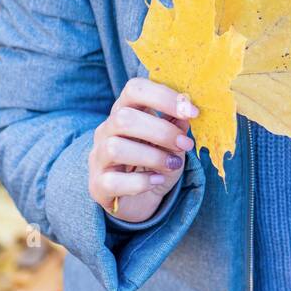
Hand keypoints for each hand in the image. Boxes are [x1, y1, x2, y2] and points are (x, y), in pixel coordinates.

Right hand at [89, 77, 199, 223]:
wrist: (140, 201)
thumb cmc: (155, 165)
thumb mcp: (172, 144)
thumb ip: (177, 127)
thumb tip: (187, 116)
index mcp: (125, 111)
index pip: (134, 89)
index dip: (164, 96)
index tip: (192, 112)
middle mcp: (106, 130)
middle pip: (123, 118)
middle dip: (161, 131)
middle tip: (185, 144)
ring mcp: (98, 158)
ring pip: (115, 148)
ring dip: (152, 157)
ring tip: (173, 164)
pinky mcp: (97, 185)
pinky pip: (113, 181)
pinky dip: (140, 182)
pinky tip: (157, 181)